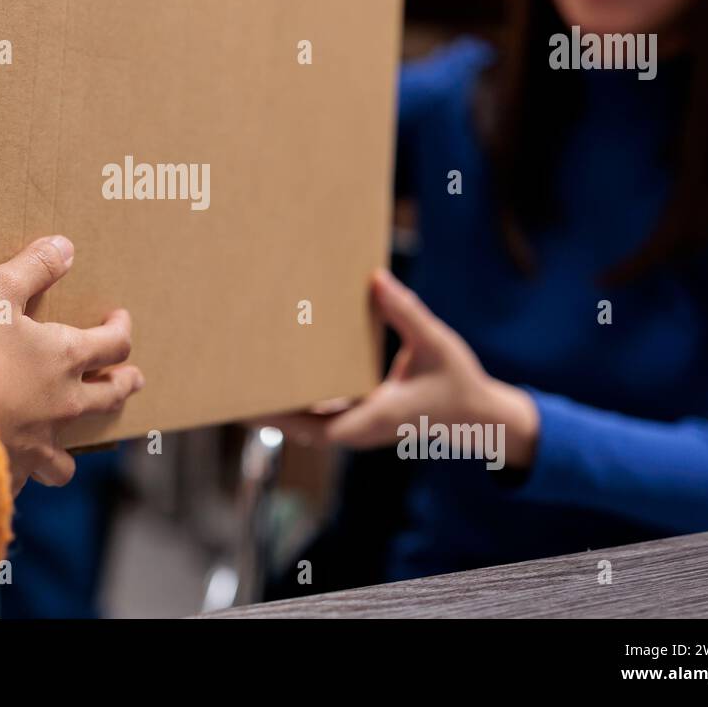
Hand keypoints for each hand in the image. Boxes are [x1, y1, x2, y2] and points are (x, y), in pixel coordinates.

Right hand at [0, 235, 141, 492]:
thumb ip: (32, 267)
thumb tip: (64, 246)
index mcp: (65, 357)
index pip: (112, 344)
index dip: (121, 329)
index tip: (119, 319)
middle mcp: (64, 403)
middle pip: (109, 396)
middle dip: (123, 383)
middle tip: (132, 378)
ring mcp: (40, 443)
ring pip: (73, 451)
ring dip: (78, 440)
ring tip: (76, 439)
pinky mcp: (11, 472)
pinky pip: (26, 480)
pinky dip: (23, 475)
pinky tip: (13, 472)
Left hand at [266, 270, 538, 466]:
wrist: (478, 414)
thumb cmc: (457, 380)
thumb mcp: (434, 342)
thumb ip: (405, 311)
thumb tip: (375, 278)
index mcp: (375, 415)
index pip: (315, 426)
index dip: (280, 417)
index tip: (249, 402)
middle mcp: (361, 428)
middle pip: (300, 427)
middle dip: (267, 410)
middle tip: (230, 386)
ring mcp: (359, 427)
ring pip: (307, 424)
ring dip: (280, 406)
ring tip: (247, 378)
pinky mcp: (360, 419)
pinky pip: (320, 415)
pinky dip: (299, 401)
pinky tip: (282, 376)